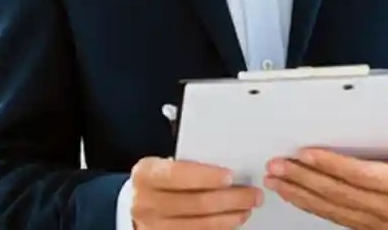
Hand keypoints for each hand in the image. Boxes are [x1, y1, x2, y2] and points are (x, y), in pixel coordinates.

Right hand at [130, 156, 263, 228]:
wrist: (136, 204)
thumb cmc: (157, 180)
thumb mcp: (163, 165)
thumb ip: (187, 164)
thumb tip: (226, 166)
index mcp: (146, 174)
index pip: (177, 174)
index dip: (205, 176)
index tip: (231, 175)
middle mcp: (147, 202)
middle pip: (194, 203)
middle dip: (229, 198)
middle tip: (251, 194)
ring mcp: (155, 226)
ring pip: (200, 224)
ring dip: (230, 216)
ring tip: (247, 207)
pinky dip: (220, 227)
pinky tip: (233, 219)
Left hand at [263, 97, 387, 228]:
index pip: (364, 176)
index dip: (334, 165)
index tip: (307, 153)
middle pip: (340, 193)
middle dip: (305, 177)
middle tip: (279, 163)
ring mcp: (375, 220)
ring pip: (330, 207)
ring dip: (299, 192)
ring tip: (275, 177)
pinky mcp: (363, 224)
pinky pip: (330, 215)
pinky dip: (306, 202)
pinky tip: (289, 190)